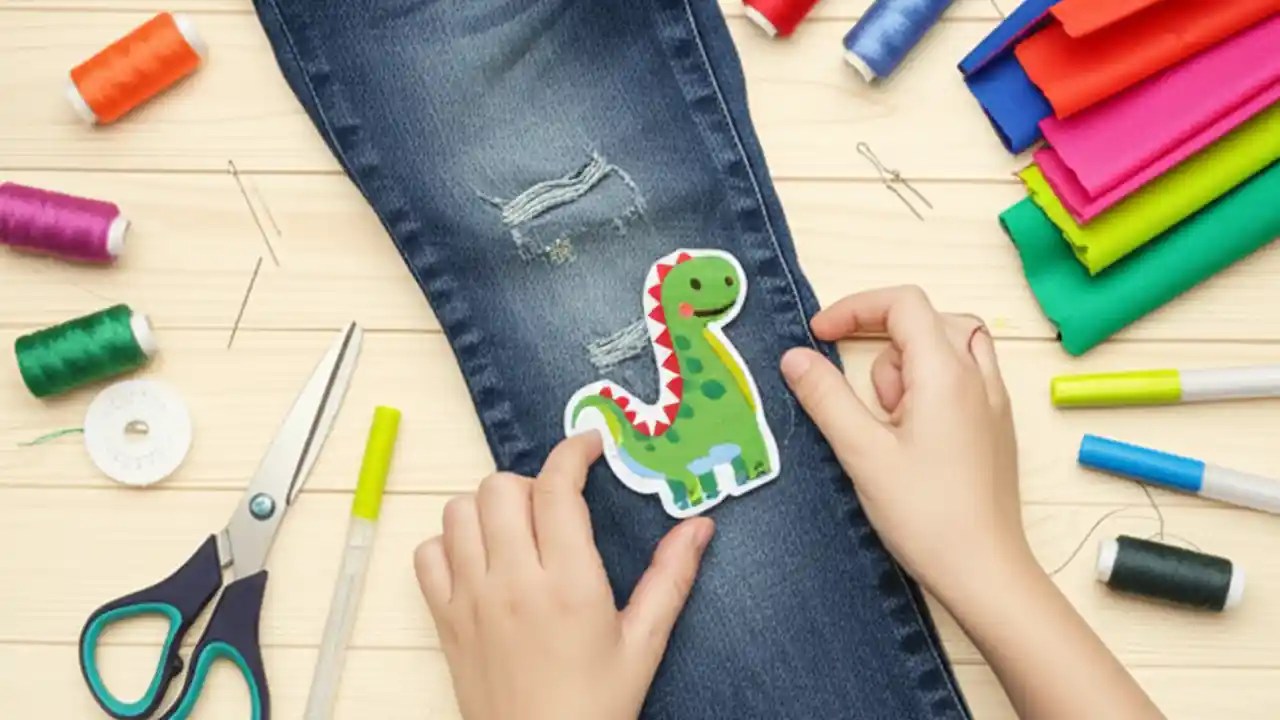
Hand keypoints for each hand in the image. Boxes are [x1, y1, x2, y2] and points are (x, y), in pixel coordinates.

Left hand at [414, 433, 715, 719]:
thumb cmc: (595, 706)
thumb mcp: (644, 644)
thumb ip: (670, 578)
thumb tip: (700, 527)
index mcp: (569, 585)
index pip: (556, 488)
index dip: (572, 453)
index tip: (589, 447)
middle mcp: (514, 583)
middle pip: (500, 487)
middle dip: (531, 483)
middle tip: (554, 507)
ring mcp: (472, 599)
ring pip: (458, 511)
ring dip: (487, 508)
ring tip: (516, 531)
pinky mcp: (445, 619)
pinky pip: (426, 554)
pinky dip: (448, 544)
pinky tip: (479, 561)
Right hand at [780, 286, 1029, 601]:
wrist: (985, 571)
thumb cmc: (927, 515)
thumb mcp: (862, 453)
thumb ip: (826, 398)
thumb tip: (795, 357)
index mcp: (946, 373)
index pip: (903, 303)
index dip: (855, 308)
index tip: (819, 336)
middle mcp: (978, 376)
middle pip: (927, 319)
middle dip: (883, 343)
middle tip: (865, 398)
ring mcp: (992, 401)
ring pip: (950, 345)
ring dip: (910, 365)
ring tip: (891, 422)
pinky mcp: (994, 426)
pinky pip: (964, 377)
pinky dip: (931, 386)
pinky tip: (913, 435)